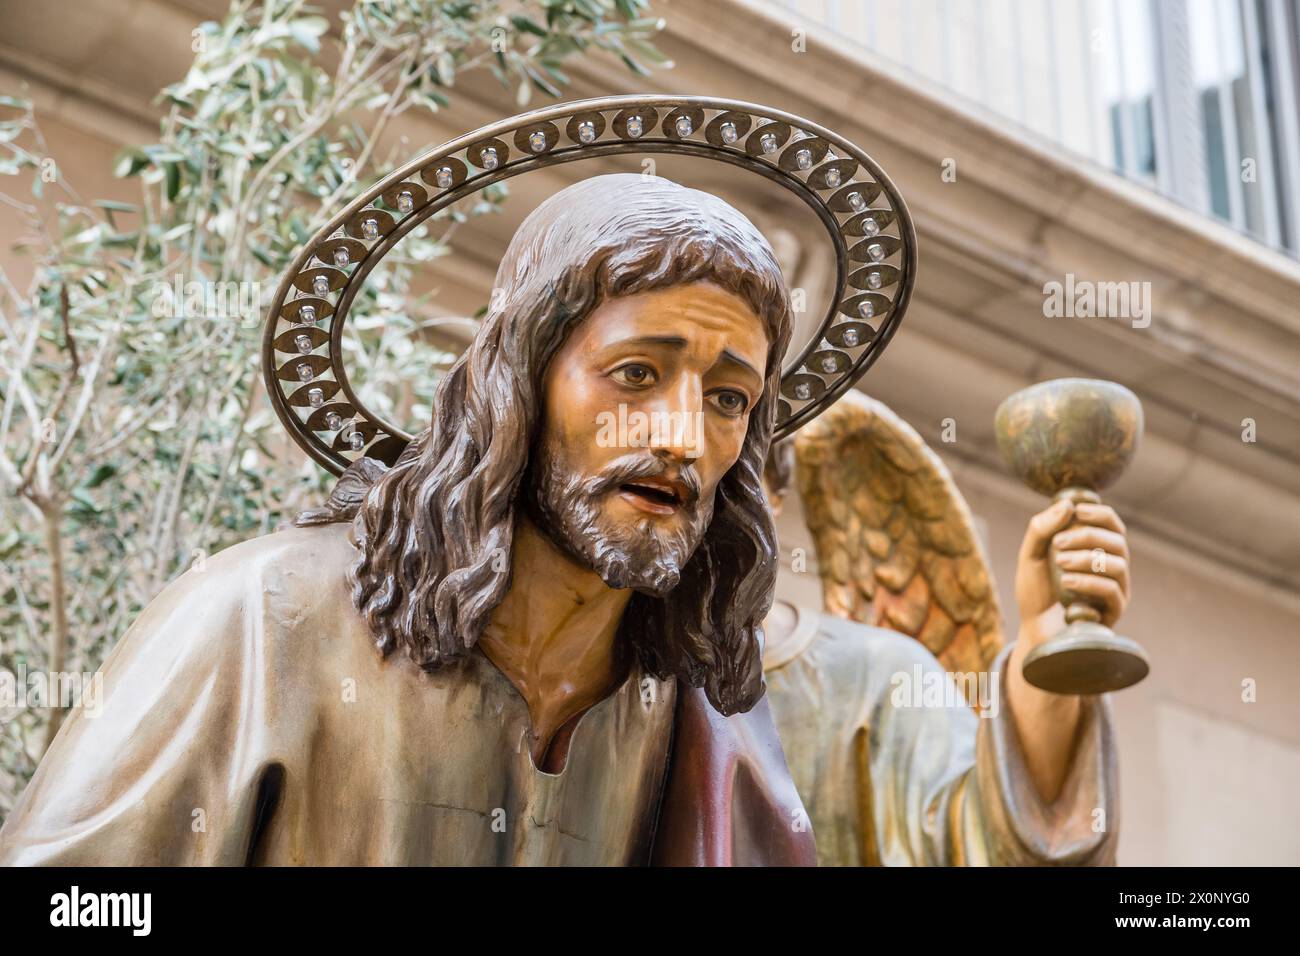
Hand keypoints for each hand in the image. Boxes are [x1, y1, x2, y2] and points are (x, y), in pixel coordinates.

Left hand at [1015, 499, 1130, 643]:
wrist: (1033, 628)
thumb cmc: (1036, 590)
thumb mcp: (1030, 555)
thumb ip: (1041, 529)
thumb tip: (1067, 505)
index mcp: (1097, 550)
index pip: (1112, 525)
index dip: (1100, 514)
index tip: (1079, 511)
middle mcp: (1112, 568)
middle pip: (1117, 542)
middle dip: (1087, 537)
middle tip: (1058, 543)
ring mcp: (1116, 590)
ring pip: (1118, 565)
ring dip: (1086, 560)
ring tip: (1060, 563)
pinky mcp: (1113, 612)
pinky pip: (1112, 591)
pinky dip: (1089, 582)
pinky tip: (1066, 582)